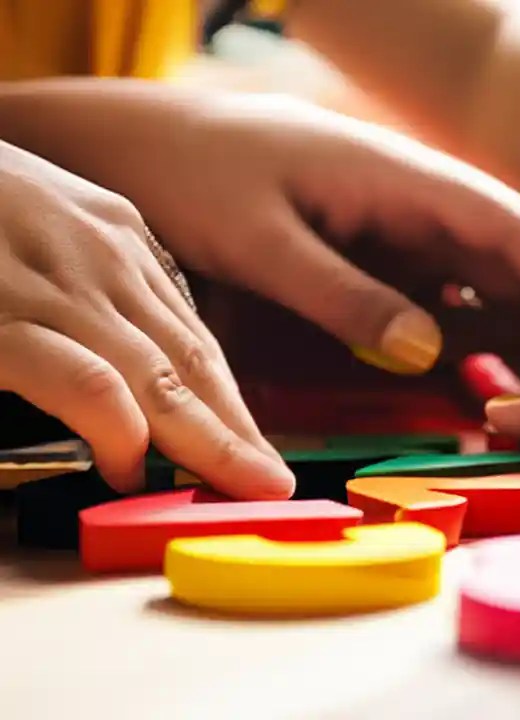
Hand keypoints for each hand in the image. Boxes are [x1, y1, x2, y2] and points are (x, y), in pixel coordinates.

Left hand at [0, 81, 519, 374]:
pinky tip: (494, 374)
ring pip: (483, 280)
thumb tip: (430, 353)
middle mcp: (411, 202)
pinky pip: (442, 296)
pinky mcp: (375, 254)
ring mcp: (395, 228)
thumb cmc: (195, 177)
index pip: (506, 223)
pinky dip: (475, 333)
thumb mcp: (262, 239)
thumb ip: (342, 294)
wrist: (139, 148)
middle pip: (510, 257)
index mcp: (399, 178)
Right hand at [0, 141, 291, 497]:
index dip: (230, 400)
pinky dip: (116, 427)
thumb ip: (88, 287)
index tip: (256, 448)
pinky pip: (82, 378)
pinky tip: (130, 466)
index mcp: (118, 237)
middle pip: (191, 360)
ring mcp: (50, 283)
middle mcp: (101, 256)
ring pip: (157, 374)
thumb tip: (123, 375)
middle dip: (237, 431)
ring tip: (237, 490)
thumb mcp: (38, 226)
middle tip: (273, 486)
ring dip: (205, 440)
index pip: (193, 334)